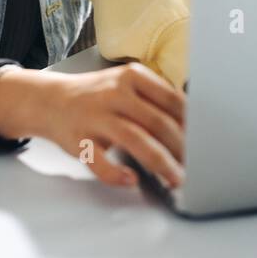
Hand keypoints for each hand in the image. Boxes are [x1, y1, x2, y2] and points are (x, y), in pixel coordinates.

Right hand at [0, 62, 184, 188]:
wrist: (50, 100)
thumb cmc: (97, 96)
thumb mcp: (127, 86)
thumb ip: (156, 101)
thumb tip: (193, 129)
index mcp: (131, 77)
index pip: (172, 100)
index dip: (192, 124)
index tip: (205, 141)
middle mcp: (113, 93)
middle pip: (157, 122)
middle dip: (181, 148)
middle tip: (196, 167)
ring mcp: (94, 116)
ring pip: (135, 140)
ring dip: (160, 163)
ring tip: (175, 179)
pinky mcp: (78, 140)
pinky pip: (100, 161)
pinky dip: (117, 174)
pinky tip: (131, 180)